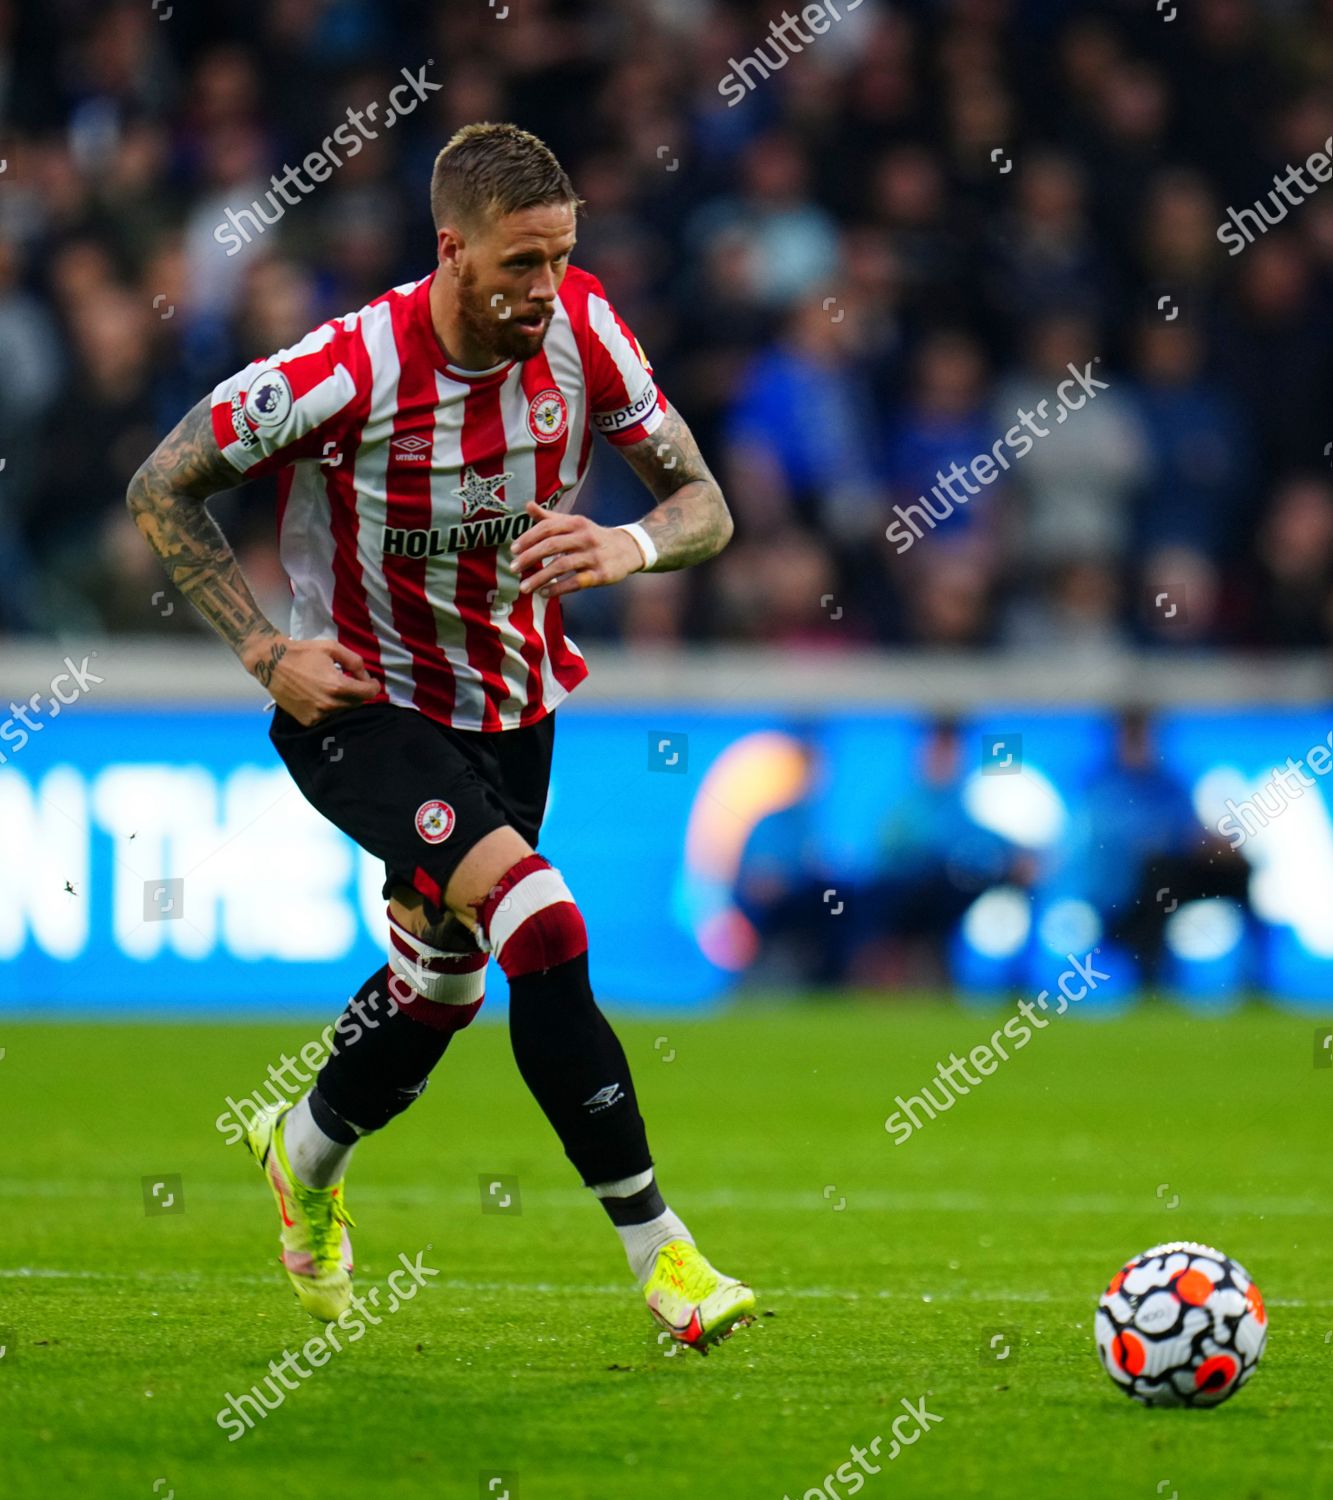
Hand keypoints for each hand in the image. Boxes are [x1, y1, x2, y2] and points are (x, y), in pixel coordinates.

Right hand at [242, 634, 380, 725]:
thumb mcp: (332, 648)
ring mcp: (318, 715)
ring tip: (332, 686)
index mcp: (337, 686)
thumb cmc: (302, 652)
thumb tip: (365, 677)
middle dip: (357, 692)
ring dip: (343, 700)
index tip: (371, 682)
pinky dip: (329, 708)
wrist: (271, 663)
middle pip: (356, 703)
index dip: (373, 686)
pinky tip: (320, 695)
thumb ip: (354, 661)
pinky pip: (328, 717)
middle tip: (350, 680)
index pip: (368, 693)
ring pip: (342, 710)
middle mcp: (329, 704)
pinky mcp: (308, 721)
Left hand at [511, 500, 644, 597]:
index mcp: (576, 522)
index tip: (513, 550)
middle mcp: (585, 537)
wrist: (628, 549)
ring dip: (540, 577)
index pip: (547, 528)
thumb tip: (528, 505)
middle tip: (513, 568)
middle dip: (530, 557)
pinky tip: (544, 593)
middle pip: (552, 546)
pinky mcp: (601, 574)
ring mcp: (593, 556)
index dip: (528, 538)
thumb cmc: (593, 536)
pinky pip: (575, 582)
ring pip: (561, 566)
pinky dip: (558, 588)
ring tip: (524, 587)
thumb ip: (550, 517)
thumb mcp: (574, 523)